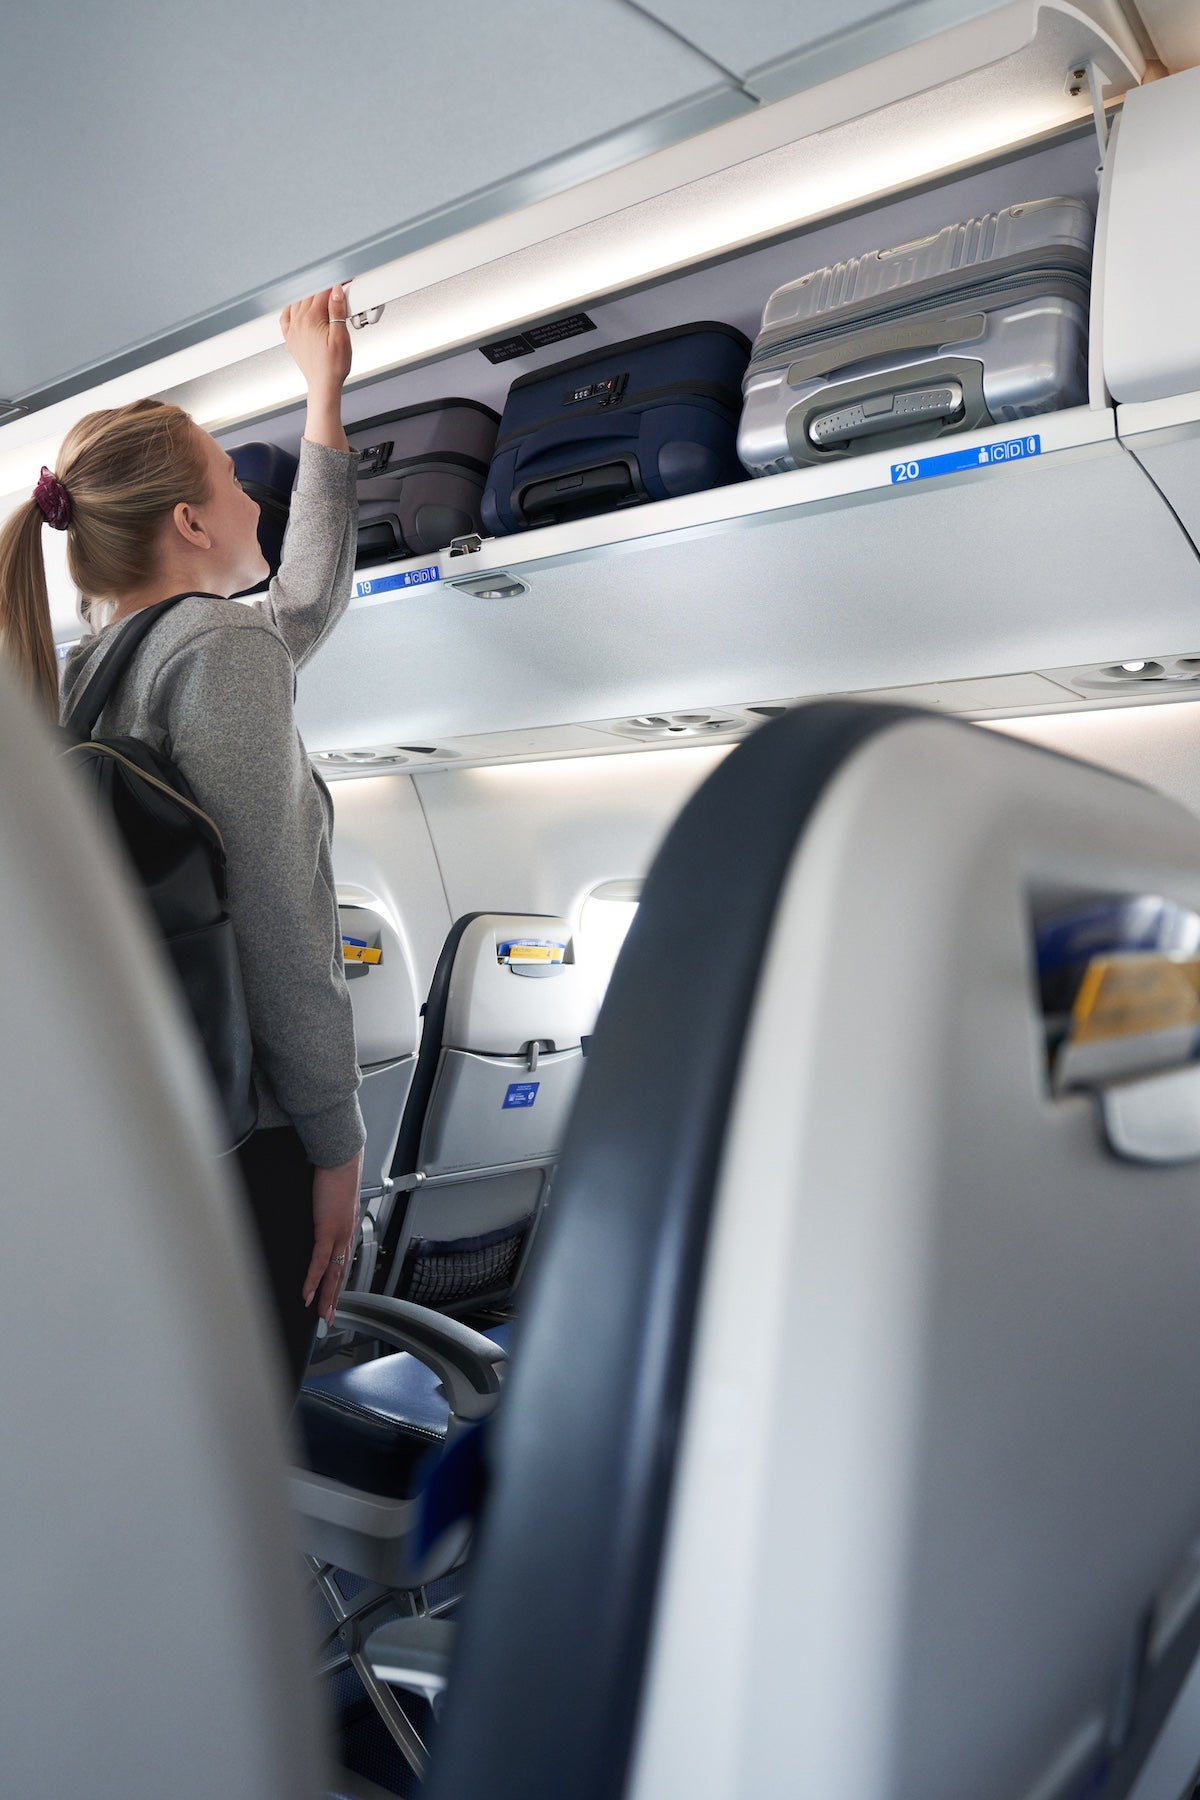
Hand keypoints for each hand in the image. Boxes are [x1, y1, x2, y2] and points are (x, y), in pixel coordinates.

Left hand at [279, 285, 352, 401]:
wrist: (323, 385)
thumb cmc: (333, 366)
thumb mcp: (341, 337)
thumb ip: (337, 311)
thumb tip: (336, 291)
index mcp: (311, 320)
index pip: (324, 292)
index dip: (336, 284)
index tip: (346, 282)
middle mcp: (298, 322)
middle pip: (310, 294)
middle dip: (325, 288)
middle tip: (338, 289)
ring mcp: (292, 329)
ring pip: (297, 301)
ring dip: (310, 295)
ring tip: (322, 295)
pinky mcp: (290, 337)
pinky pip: (286, 315)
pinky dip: (292, 307)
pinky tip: (299, 306)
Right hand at [303, 1147, 363, 1325]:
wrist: (340, 1159)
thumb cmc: (336, 1173)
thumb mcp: (332, 1197)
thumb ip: (326, 1211)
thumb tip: (318, 1216)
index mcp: (347, 1227)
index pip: (343, 1260)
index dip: (338, 1281)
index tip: (333, 1296)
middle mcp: (346, 1234)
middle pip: (340, 1273)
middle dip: (334, 1297)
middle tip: (329, 1318)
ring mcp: (338, 1234)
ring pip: (333, 1273)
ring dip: (325, 1296)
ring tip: (320, 1314)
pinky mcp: (328, 1230)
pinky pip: (319, 1262)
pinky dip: (313, 1279)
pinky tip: (306, 1293)